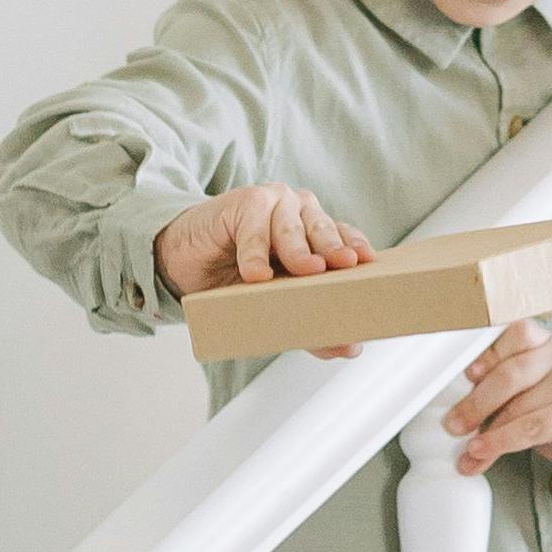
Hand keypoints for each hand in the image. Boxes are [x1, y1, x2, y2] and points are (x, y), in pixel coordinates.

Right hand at [160, 184, 376, 320]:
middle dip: (334, 250)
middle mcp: (300, 211)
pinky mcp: (243, 203)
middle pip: (324, 231)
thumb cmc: (235, 278)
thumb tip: (350, 348)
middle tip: (345, 266)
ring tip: (308, 272)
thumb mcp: (275, 305)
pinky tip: (255, 274)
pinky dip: (254, 253)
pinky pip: (253, 230)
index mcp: (316, 231)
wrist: (185, 262)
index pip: (344, 237)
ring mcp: (273, 203)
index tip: (366, 264)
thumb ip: (312, 325)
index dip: (356, 248)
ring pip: (292, 229)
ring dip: (299, 251)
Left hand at [446, 316, 551, 487]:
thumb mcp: (540, 398)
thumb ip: (509, 394)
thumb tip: (460, 413)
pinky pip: (528, 427)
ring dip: (485, 434)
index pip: (513, 334)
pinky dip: (500, 442)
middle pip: (508, 373)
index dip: (485, 355)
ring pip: (515, 405)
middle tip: (453, 425)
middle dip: (474, 403)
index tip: (462, 377)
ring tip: (469, 453)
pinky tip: (484, 452)